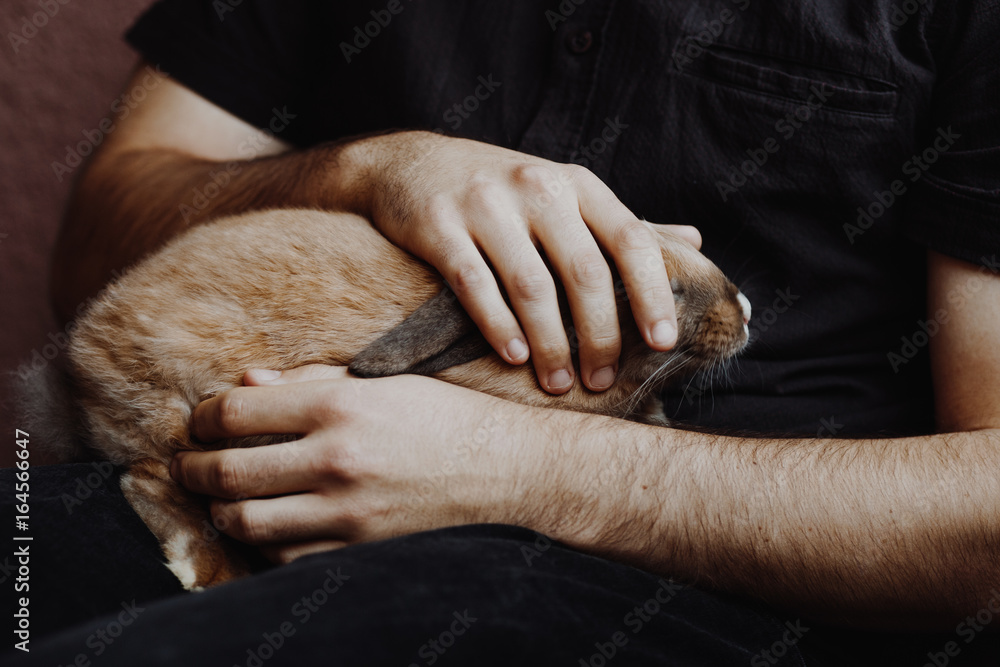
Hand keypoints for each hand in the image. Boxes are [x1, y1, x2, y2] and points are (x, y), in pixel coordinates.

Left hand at [172, 365, 563, 563]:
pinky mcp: (360, 552)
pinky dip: (263, 541)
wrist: (507, 473)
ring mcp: (346, 513)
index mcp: (341, 404)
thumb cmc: (445, 418)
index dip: (203, 417)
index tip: (200, 421)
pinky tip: (268, 524)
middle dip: (193, 468)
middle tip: (188, 464)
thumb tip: (246, 384)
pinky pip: (284, 556)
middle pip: (226, 471)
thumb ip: (311, 378)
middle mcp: (336, 459)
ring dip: (220, 509)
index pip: (235, 413)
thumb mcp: (384, 381)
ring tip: (221, 498)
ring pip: (245, 521)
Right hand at [342, 131, 701, 393]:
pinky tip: (514, 358)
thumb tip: (695, 243)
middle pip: (585, 272)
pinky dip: (498, 327)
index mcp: (577, 184)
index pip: (631, 239)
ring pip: (532, 286)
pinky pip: (475, 285)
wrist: (406, 163)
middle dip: (600, 336)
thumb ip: (621, 224)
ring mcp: (486, 204)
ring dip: (550, 344)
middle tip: (601, 380)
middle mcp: (537, 188)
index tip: (663, 344)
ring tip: (559, 382)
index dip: (653, 294)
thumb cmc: (500, 190)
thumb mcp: (565, 193)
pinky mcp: (439, 225)